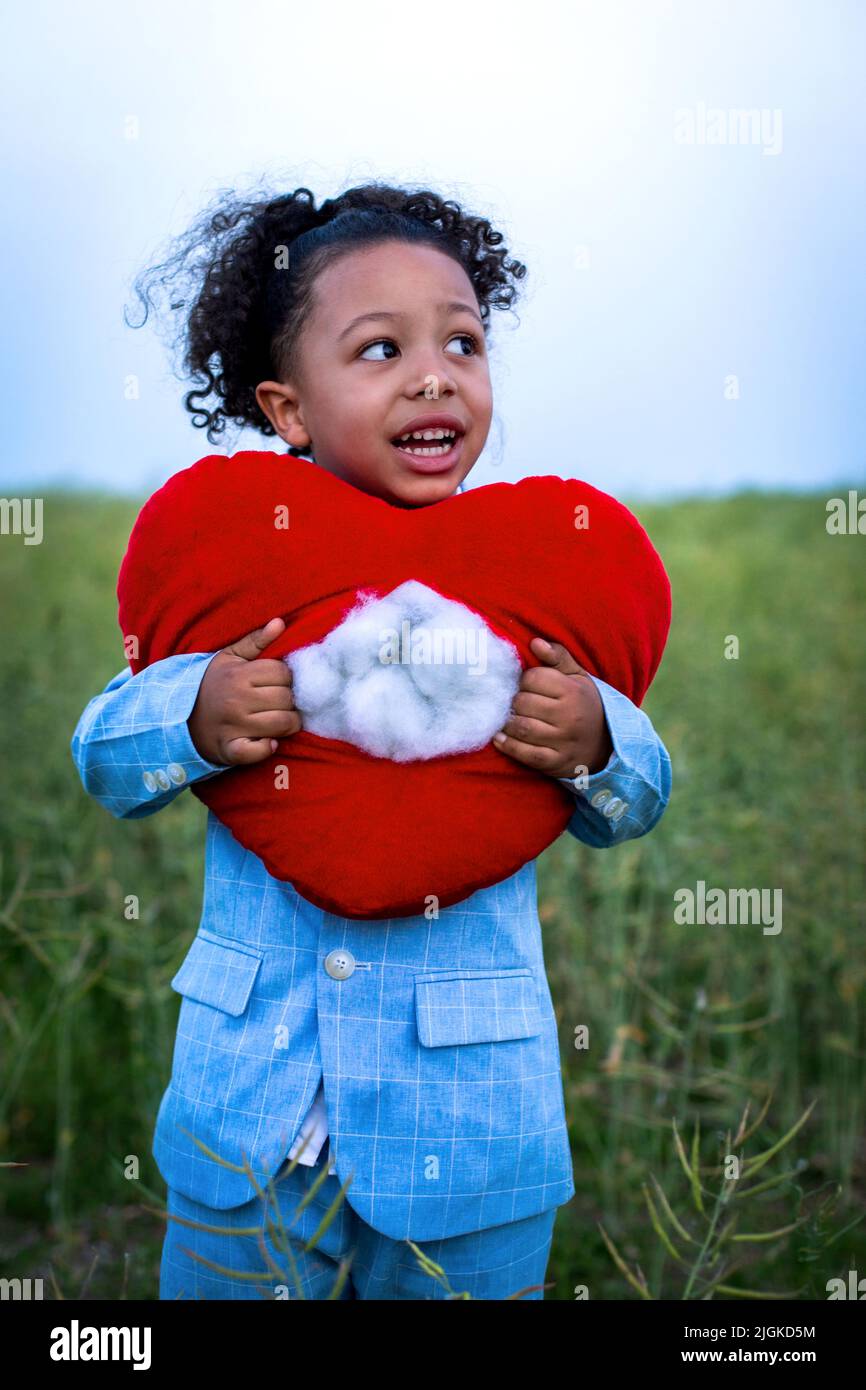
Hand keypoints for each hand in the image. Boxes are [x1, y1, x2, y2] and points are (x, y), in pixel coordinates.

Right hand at [187, 617, 302, 765]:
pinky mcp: (230, 749)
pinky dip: (267, 748)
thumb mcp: (229, 658)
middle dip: (289, 701)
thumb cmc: (211, 684)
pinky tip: (268, 741)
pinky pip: (259, 751)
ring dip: (288, 724)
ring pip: (282, 723)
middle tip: (280, 703)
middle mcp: (236, 700)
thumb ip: (256, 641)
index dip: (286, 678)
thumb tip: (280, 622)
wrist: (178, 716)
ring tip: (280, 720)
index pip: (283, 673)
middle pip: (286, 698)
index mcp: (238, 675)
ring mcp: (234, 726)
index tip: (278, 683)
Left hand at [491, 637, 612, 778]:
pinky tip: (499, 738)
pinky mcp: (555, 763)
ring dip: (507, 723)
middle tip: (516, 703)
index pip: (532, 678)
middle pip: (523, 702)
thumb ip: (557, 657)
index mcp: (573, 691)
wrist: (606, 745)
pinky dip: (508, 746)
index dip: (525, 680)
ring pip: (521, 728)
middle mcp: (570, 716)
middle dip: (515, 701)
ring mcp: (563, 742)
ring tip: (508, 718)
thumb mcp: (577, 677)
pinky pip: (525, 754)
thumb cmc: (584, 704)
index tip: (528, 685)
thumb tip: (534, 642)